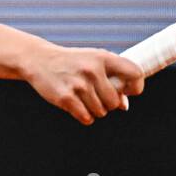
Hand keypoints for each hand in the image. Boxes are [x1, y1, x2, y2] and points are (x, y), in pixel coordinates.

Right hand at [23, 45, 143, 124]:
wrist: (39, 60)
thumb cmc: (72, 62)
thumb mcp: (93, 61)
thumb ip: (112, 78)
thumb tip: (124, 105)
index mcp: (103, 57)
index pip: (135, 73)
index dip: (136, 87)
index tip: (128, 92)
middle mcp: (92, 70)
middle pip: (114, 102)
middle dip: (108, 104)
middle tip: (96, 96)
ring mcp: (79, 84)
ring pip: (100, 112)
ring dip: (94, 110)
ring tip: (83, 98)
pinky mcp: (66, 98)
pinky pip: (86, 118)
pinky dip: (84, 116)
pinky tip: (76, 105)